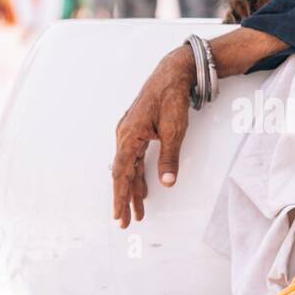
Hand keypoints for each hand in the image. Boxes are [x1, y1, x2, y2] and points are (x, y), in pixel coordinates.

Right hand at [111, 46, 195, 227]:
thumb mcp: (174, 130)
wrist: (172, 73)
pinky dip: (137, 174)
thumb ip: (169, 157)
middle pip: (122, 174)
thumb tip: (168, 182)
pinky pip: (134, 158)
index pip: (122, 174)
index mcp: (129, 136)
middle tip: (126, 221)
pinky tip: (142, 187)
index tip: (119, 215)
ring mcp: (129, 132)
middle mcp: (124, 135)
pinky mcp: (137, 130)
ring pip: (129, 167)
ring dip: (133, 188)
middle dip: (124, 198)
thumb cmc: (171, 98)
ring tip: (137, 210)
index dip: (121, 196)